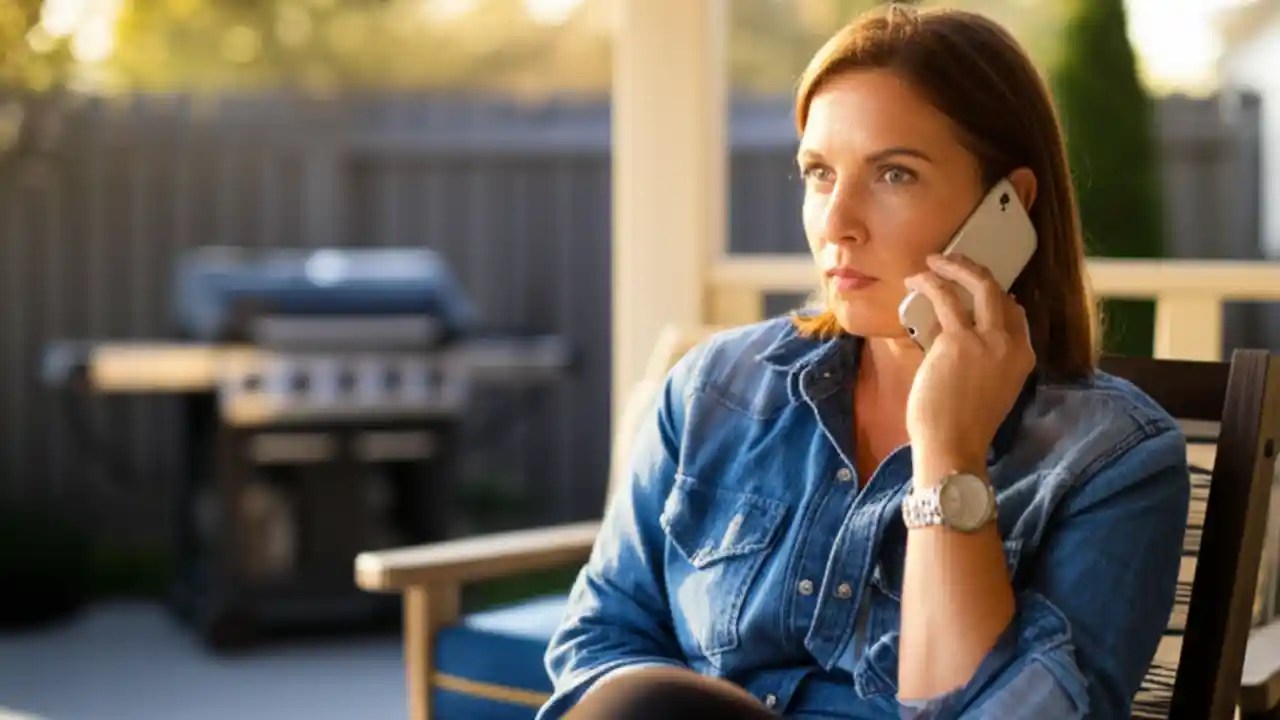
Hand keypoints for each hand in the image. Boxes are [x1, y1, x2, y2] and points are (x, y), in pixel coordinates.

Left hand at [903, 253, 1035, 483]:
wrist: (952, 447)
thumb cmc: (960, 426)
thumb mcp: (986, 389)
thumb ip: (982, 362)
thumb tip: (957, 338)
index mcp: (1023, 359)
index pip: (1016, 314)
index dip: (996, 296)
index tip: (975, 287)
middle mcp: (1012, 345)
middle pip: (1000, 293)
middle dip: (976, 271)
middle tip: (953, 263)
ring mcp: (988, 341)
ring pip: (979, 285)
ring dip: (954, 267)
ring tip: (933, 262)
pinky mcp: (958, 340)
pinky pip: (944, 298)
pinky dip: (930, 283)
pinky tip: (917, 280)